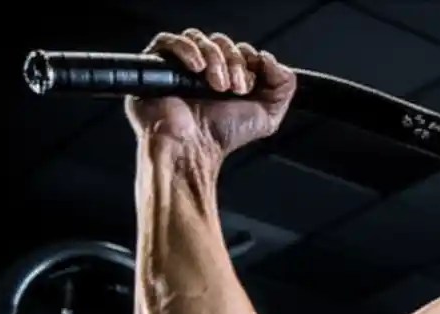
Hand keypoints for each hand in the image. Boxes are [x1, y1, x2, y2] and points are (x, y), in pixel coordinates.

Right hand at [125, 29, 295, 154]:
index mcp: (228, 76)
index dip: (250, 59)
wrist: (192, 149)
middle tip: (235, 89)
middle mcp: (204, 69)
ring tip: (217, 86)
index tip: (251, 82)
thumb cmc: (221, 137)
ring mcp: (180, 65)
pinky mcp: (157, 66)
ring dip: (216, 59)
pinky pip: (169, 41)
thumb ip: (282, 87)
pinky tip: (198, 69)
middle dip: (235, 62)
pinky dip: (188, 50)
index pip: (240, 50)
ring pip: (199, 38)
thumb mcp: (267, 116)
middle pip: (222, 42)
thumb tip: (272, 60)